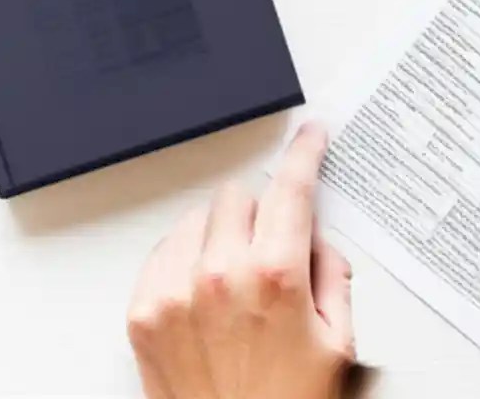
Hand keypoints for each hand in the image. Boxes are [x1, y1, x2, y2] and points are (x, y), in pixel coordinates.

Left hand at [126, 124, 354, 398]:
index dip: (305, 153)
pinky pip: (163, 250)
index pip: (292, 188)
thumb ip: (332, 276)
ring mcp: (175, 290)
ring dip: (220, 233)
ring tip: (236, 281)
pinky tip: (204, 292)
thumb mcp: (336, 344)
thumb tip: (318, 238)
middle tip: (273, 247)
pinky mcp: (143, 310)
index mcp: (277, 277)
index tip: (310, 135)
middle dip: (261, 212)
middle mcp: (221, 274)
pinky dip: (185, 258)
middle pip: (239, 196)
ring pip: (198, 218)